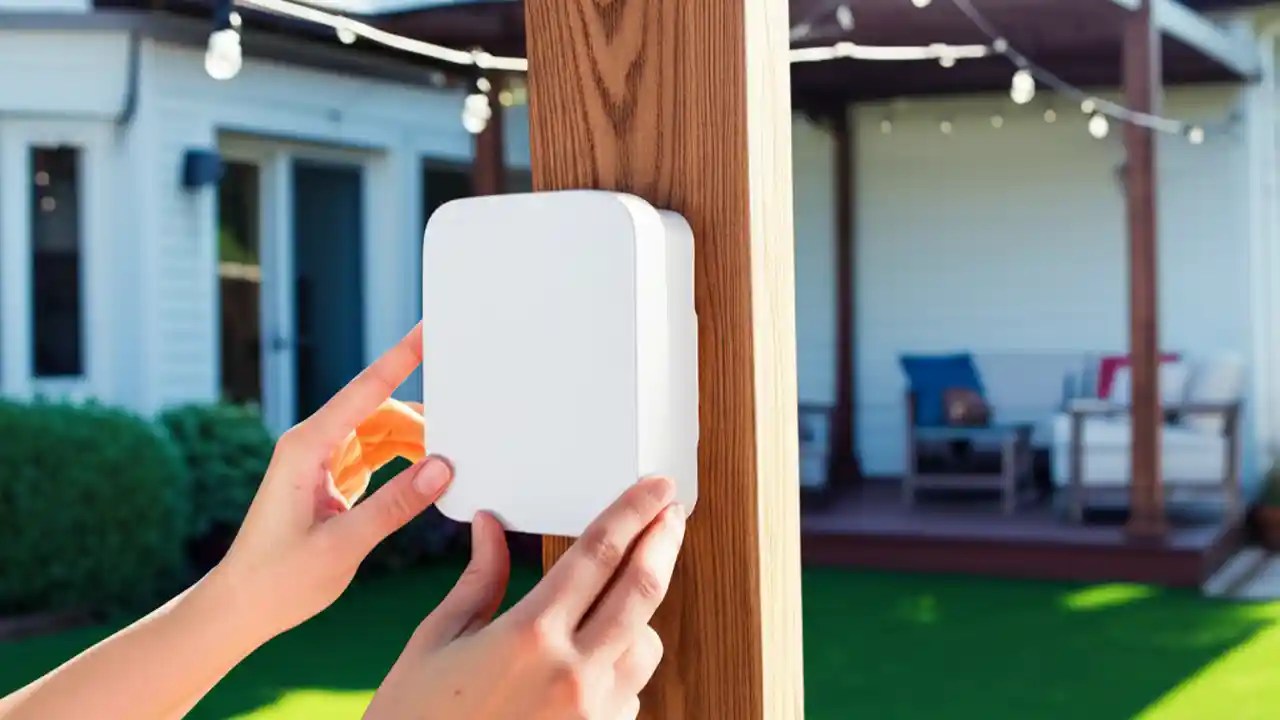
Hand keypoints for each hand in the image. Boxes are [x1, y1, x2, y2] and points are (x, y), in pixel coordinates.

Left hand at [211, 323, 449, 641]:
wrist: (240, 608)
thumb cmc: (278, 579)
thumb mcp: (343, 544)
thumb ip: (395, 504)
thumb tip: (443, 468)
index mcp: (306, 447)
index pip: (365, 391)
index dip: (400, 358)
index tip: (427, 330)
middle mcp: (311, 445)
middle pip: (380, 411)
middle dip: (422, 419)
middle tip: (464, 429)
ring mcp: (320, 461)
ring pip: (381, 434)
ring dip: (416, 444)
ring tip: (451, 459)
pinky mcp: (329, 481)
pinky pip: (375, 457)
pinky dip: (404, 464)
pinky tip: (428, 476)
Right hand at [365, 477, 685, 719]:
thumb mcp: (435, 643)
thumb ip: (478, 580)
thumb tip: (489, 524)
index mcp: (528, 635)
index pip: (599, 552)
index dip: (634, 510)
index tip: (656, 487)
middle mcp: (573, 674)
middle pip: (641, 589)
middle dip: (663, 542)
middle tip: (672, 513)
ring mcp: (594, 714)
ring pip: (647, 644)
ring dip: (637, 617)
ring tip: (609, 606)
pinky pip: (631, 693)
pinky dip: (618, 671)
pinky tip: (585, 669)